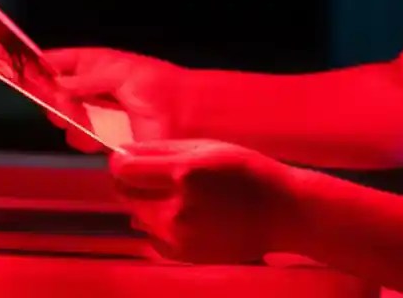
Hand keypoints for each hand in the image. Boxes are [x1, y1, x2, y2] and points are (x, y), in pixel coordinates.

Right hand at [44, 47, 187, 152]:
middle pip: (53, 92)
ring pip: (63, 117)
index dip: (40, 67)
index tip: (25, 76)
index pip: (57, 62)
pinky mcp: (103, 137)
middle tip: (63, 105)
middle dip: (54, 99)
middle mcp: (90, 87)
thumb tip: (57, 86)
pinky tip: (97, 137)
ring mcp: (95, 112)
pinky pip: (79, 138)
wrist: (184, 117)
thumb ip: (86, 80)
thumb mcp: (119, 74)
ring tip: (89, 122)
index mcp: (94, 63)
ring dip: (71, 120)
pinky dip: (84, 138)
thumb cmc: (156, 86)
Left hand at [109, 139, 295, 264]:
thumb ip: (160, 149)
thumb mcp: (206, 147)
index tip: (128, 159)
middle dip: (133, 182)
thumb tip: (122, 152)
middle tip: (155, 175)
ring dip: (146, 204)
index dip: (121, 160)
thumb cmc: (246, 172)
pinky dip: (159, 226)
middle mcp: (178, 207)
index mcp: (183, 173)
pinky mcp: (184, 254)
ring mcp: (180, 235)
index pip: (124, 169)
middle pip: (126, 193)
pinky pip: (152, 237)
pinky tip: (186, 216)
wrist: (282, 213)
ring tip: (178, 196)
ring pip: (136, 216)